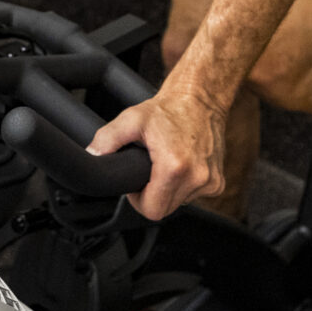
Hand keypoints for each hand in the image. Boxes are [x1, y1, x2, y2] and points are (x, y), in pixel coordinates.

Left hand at [87, 90, 230, 220]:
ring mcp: (210, 182)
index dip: (138, 200)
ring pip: (178, 203)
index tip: (138, 184)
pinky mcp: (218, 182)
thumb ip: (107, 139)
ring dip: (168, 190)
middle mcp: (197, 177)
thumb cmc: (169, 109)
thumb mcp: (131, 119)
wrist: (200, 100)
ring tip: (166, 163)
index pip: (152, 210)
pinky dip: (184, 186)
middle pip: (165, 210)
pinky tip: (181, 165)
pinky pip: (193, 195)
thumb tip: (93, 155)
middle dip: (152, 195)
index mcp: (175, 166)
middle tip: (149, 171)